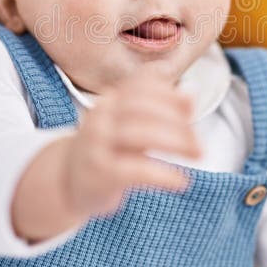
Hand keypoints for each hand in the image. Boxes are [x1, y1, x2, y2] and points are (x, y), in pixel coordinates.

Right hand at [60, 65, 201, 219]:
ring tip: (198, 154)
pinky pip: (134, 170)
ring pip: (138, 134)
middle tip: (199, 144)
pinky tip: (181, 182)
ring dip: (175, 142)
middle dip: (178, 121)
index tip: (191, 110)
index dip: (171, 94)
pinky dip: (163, 175)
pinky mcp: (99, 174)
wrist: (67, 181)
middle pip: (142, 107)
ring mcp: (96, 144)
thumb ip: (159, 109)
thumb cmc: (109, 149)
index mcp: (111, 100)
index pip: (142, 85)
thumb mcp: (132, 124)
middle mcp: (100, 116)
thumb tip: (190, 96)